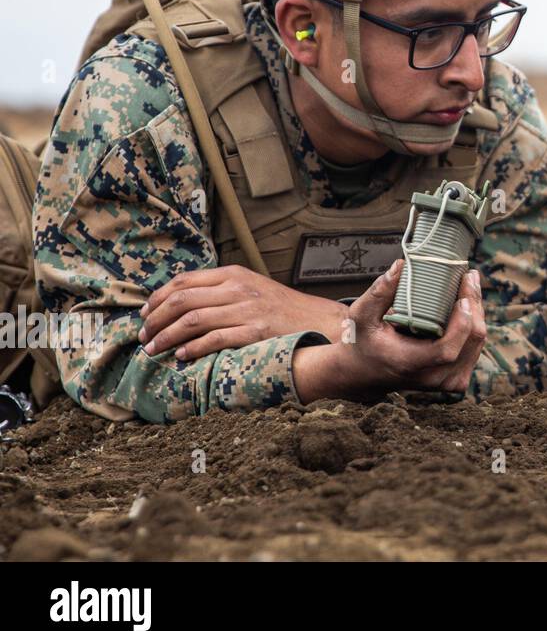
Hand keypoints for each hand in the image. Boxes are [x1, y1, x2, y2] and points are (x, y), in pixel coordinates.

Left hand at [140, 264, 350, 359]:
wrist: (318, 321)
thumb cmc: (281, 308)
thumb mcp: (251, 288)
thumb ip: (220, 290)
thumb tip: (180, 302)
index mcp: (234, 274)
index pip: (183, 281)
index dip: (157, 298)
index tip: (144, 314)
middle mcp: (238, 288)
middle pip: (182, 300)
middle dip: (155, 319)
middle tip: (143, 336)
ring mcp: (247, 310)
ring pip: (193, 320)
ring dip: (167, 337)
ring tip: (153, 350)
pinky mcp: (256, 332)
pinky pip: (214, 339)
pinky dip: (192, 348)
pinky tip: (181, 356)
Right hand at [324, 258, 488, 397]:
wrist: (365, 372)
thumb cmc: (364, 340)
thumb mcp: (361, 316)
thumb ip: (379, 292)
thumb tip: (401, 265)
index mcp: (408, 364)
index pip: (447, 350)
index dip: (461, 323)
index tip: (462, 296)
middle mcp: (431, 378)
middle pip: (469, 342)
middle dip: (474, 305)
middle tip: (469, 276)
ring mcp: (446, 381)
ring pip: (477, 344)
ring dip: (477, 312)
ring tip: (469, 285)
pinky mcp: (455, 379)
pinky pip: (474, 348)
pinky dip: (474, 324)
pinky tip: (468, 303)